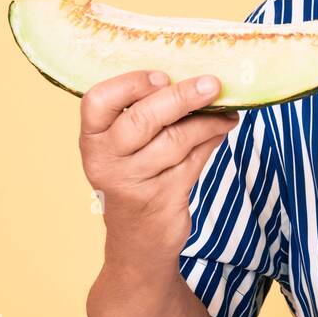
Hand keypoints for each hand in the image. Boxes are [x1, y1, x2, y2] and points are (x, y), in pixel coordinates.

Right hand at [79, 71, 239, 259]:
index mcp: (92, 139)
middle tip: (212, 84)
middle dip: (182, 97)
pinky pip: (194, 161)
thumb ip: (148, 116)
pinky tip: (223, 130)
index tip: (163, 76)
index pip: (98, 101)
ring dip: (208, 122)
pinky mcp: (163, 199)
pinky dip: (212, 141)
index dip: (131, 83)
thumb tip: (194, 80)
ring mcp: (133, 183)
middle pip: (143, 118)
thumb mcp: (128, 149)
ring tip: (226, 112)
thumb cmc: (136, 179)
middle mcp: (105, 161)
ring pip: (176, 139)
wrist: (138, 240)